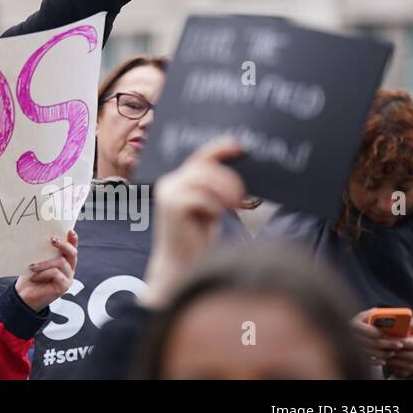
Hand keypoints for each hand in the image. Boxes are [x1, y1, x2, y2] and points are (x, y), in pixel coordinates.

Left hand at [15, 228, 77, 312]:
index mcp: (63, 259)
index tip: (70, 231)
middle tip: (52, 239)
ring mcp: (68, 277)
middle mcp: (68, 267)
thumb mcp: (36, 260)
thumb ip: (43, 251)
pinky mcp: (64, 286)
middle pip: (72, 253)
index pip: (72, 247)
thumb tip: (40, 235)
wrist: (25, 295)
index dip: (73, 239)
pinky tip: (35, 276)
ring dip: (45, 263)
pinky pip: (56, 274)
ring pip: (61, 262)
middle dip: (63, 245)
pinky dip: (43, 273)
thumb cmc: (30, 275)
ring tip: (32, 266)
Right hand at [141, 138, 245, 306]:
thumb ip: (215, 189)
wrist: (180, 265)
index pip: (199, 158)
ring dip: (225, 190)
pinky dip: (215, 207)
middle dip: (229, 179)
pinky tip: (218, 217)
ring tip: (237, 206)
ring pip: (203, 178)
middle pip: (204, 167)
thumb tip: (239, 175)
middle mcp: (169, 183)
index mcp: (177, 181)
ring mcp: (168, 193)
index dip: (219, 149)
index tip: (239, 147)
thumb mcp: (210, 207)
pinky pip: (202, 198)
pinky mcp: (171, 206)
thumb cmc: (197, 238)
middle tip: (244, 197)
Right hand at [349, 309, 405, 365]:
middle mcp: (352, 335)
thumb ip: (378, 314)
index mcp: (355, 323)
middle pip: (372, 342)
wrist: (354, 332)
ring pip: (371, 353)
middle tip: (400, 345)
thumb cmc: (365, 322)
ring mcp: (353, 346)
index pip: (369, 330)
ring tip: (394, 352)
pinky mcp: (355, 356)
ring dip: (384, 353)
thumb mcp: (369, 314)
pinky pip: (367, 361)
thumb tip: (391, 315)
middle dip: (388, 344)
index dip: (381, 333)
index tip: (393, 335)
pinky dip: (377, 361)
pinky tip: (384, 360)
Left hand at [383, 316, 412, 377]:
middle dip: (387, 347)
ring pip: (395, 361)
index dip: (394, 339)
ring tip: (377, 348)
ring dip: (385, 355)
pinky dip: (387, 363)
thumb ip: (410, 321)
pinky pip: (394, 369)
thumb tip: (407, 315)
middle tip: (377, 342)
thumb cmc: (411, 337)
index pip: (406, 342)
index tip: (384, 336)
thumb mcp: (412, 328)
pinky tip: (382, 356)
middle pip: (399, 353)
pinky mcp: (407, 373)